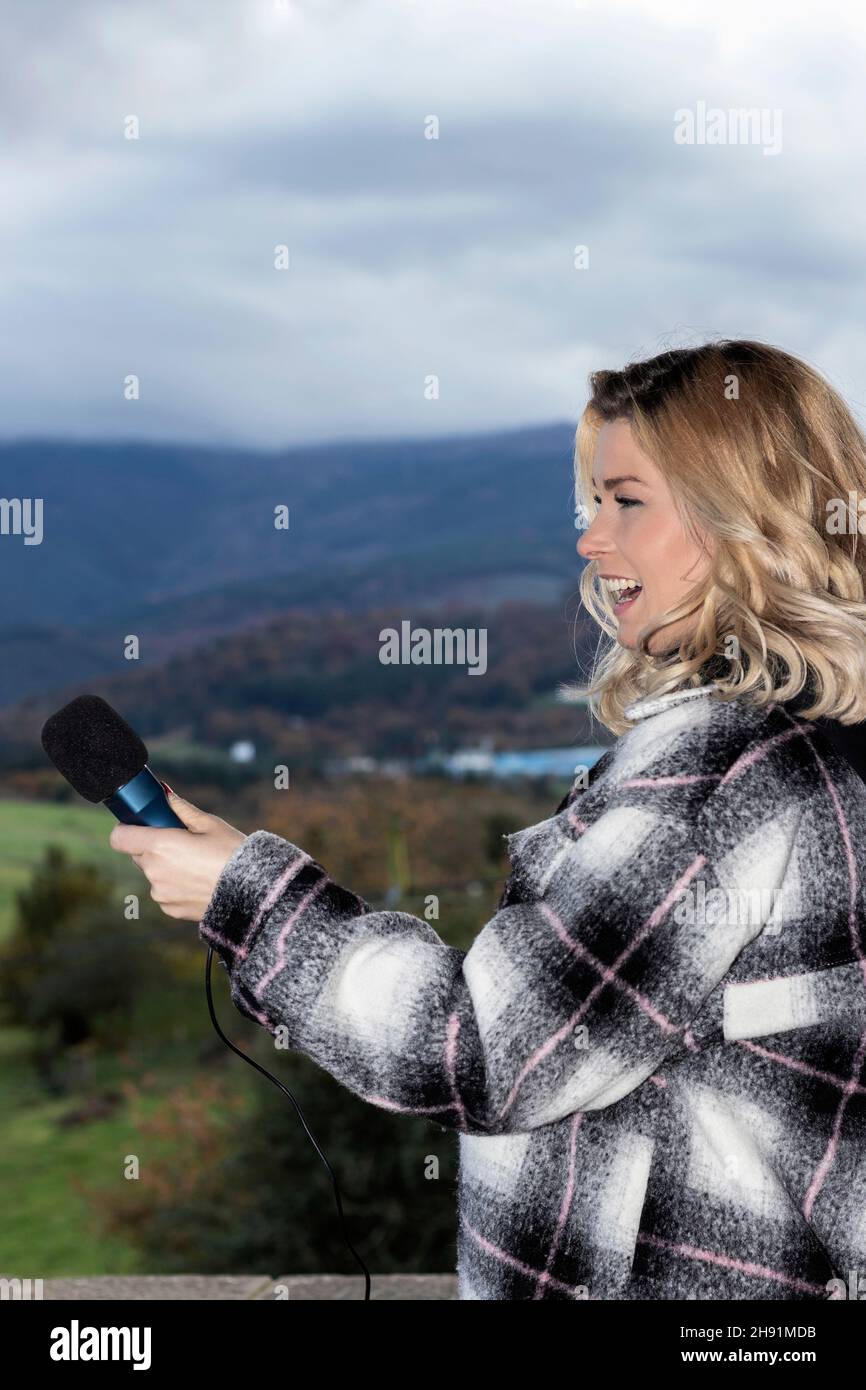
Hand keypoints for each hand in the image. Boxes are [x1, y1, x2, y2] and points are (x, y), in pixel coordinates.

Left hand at [109, 792, 247, 920]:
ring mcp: (160, 893)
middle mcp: (154, 871)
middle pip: (137, 854)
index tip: (141, 826)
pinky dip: (174, 885)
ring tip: (195, 864)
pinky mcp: (169, 909)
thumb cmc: (233, 852)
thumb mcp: (210, 824)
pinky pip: (163, 891)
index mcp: (160, 845)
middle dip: (152, 846)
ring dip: (164, 867)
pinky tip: (198, 881)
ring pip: (152, 873)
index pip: (120, 837)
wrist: (252, 892)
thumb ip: (181, 808)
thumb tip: (164, 794)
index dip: (127, 829)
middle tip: (180, 842)